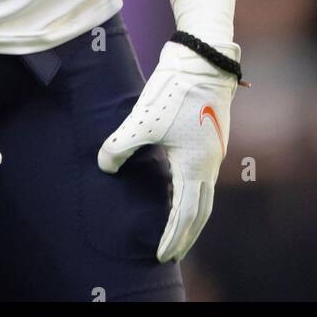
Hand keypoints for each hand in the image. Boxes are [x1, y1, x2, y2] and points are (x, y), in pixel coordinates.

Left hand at [97, 39, 237, 262]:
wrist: (203, 61)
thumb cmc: (174, 92)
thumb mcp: (141, 121)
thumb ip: (119, 146)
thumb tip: (103, 166)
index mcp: (195, 167)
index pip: (185, 216)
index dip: (173, 238)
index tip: (162, 256)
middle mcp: (209, 166)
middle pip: (200, 213)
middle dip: (185, 236)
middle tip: (172, 254)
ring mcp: (213, 153)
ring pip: (204, 196)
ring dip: (191, 217)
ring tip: (176, 231)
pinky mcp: (211, 139)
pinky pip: (203, 179)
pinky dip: (192, 194)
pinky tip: (177, 192)